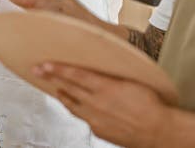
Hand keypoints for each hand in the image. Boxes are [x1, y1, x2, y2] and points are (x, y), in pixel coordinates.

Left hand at [33, 62, 170, 147]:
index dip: (58, 68)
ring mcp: (95, 119)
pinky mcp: (98, 130)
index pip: (75, 75)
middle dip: (51, 78)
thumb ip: (113, 75)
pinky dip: (77, 108)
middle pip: (68, 88)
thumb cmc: (150, 104)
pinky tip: (76, 105)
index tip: (45, 63)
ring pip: (72, 104)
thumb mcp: (132, 81)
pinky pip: (82, 117)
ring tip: (55, 87)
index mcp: (105, 88)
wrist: (157, 131)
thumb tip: (101, 68)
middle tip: (38, 70)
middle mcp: (96, 103)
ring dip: (62, 94)